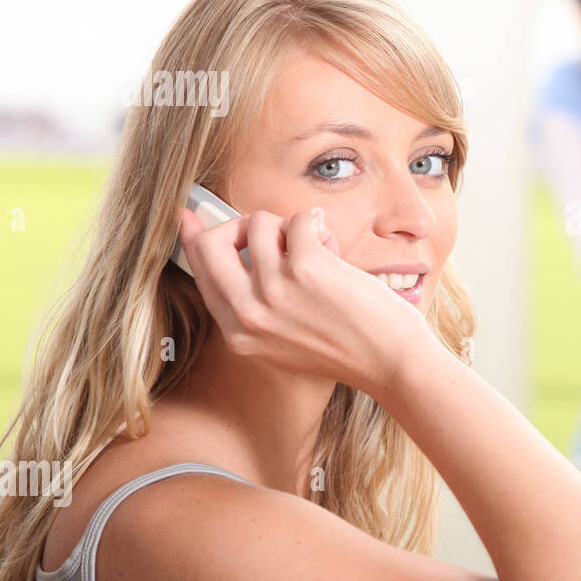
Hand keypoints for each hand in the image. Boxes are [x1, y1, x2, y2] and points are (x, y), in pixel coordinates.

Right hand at [176, 206, 440, 396]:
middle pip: (211, 244)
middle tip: (270, 230)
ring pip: (260, 225)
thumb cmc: (348, 345)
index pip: (201, 276)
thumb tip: (238, 245)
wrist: (391, 362)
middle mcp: (249, 315)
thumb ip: (257, 302)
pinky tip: (332, 245)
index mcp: (239, 335)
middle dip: (238, 225)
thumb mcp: (284, 338)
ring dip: (289, 225)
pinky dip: (316, 224)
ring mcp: (274, 291)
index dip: (195, 241)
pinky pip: (299, 221)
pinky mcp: (305, 269)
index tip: (189, 218)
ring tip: (316, 246)